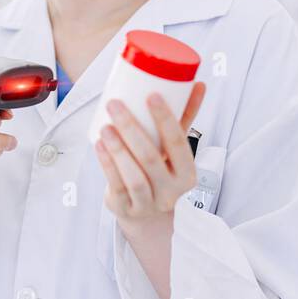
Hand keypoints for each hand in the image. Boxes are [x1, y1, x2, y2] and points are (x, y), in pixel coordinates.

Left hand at [95, 82, 205, 229]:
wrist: (147, 214)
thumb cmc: (161, 172)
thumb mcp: (174, 151)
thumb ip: (184, 119)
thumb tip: (198, 84)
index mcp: (187, 173)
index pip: (178, 142)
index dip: (166, 119)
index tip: (151, 95)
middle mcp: (171, 191)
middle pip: (151, 157)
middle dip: (131, 128)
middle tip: (115, 103)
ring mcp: (148, 203)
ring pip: (134, 176)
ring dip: (118, 149)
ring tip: (105, 126)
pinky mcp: (125, 208)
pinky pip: (116, 186)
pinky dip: (107, 164)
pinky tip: (99, 145)